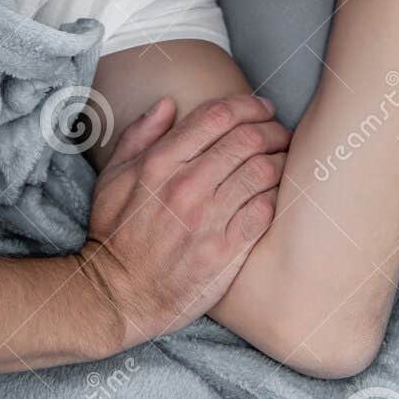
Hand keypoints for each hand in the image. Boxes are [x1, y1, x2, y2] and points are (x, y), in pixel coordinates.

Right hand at [77, 94, 289, 349]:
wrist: (118, 294)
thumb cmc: (115, 234)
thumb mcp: (113, 178)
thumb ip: (140, 136)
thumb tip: (168, 104)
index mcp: (159, 163)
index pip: (217, 116)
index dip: (248, 105)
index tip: (261, 108)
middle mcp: (186, 186)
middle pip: (247, 139)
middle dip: (272, 129)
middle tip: (281, 133)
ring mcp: (208, 219)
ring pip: (263, 172)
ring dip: (281, 160)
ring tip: (285, 160)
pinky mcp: (225, 250)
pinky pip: (265, 210)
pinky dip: (277, 195)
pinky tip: (277, 193)